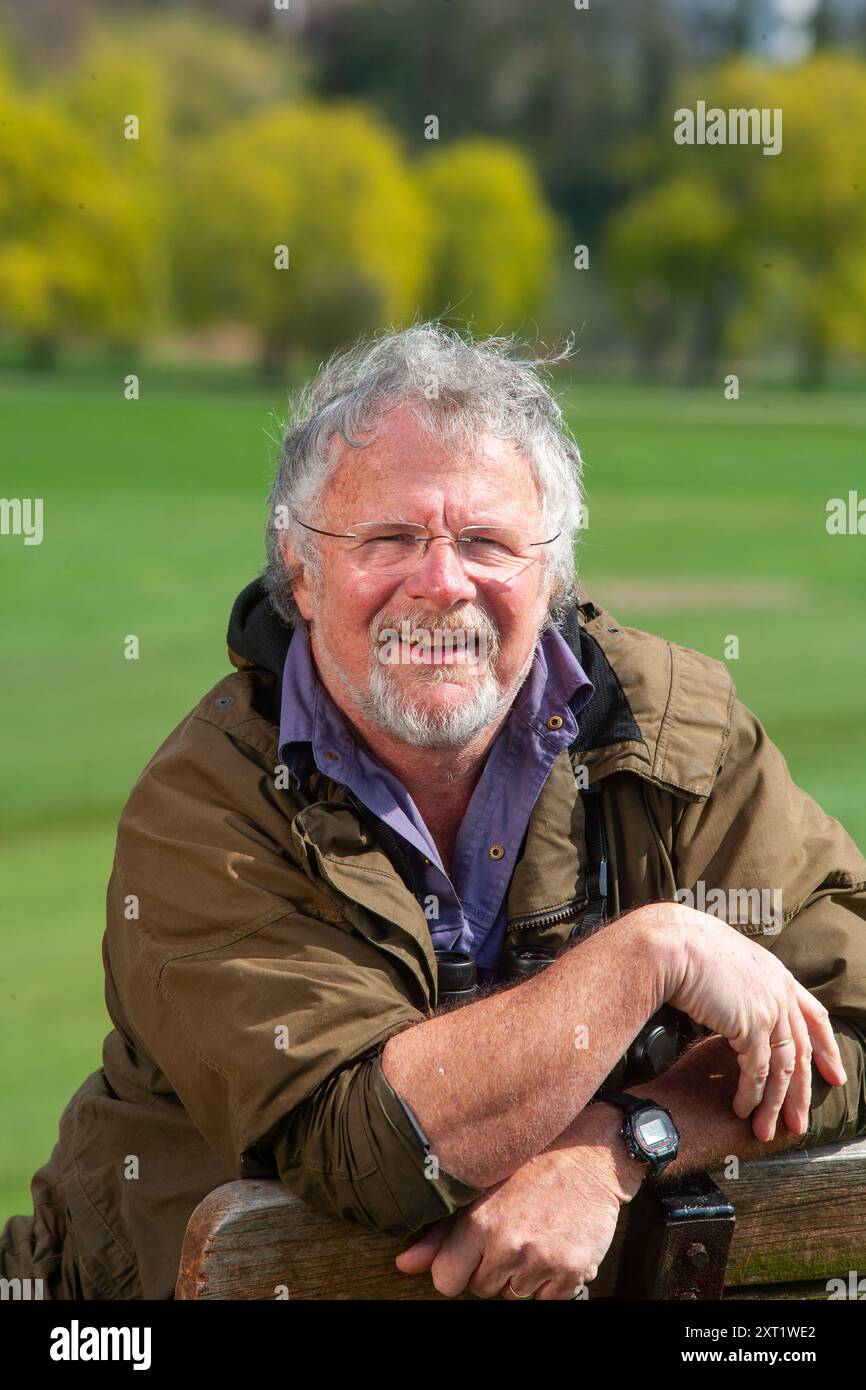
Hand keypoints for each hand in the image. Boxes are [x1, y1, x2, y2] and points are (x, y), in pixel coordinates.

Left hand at [395, 1108, 634, 1299]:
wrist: (591, 1153)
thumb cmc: (530, 1164)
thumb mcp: (482, 1186)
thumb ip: (441, 1231)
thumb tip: (403, 1265)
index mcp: (479, 1222)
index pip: (446, 1281)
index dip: (457, 1269)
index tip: (472, 1251)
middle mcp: (509, 1244)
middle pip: (482, 1290)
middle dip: (491, 1269)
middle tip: (511, 1231)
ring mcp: (542, 1260)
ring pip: (515, 1295)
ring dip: (521, 1274)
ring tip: (533, 1233)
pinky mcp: (573, 1271)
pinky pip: (548, 1300)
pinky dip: (550, 1282)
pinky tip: (553, 1246)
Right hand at [649, 903, 845, 1140]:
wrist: (675, 943)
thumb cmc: (689, 947)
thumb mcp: (730, 962)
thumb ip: (745, 987)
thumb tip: (738, 1010)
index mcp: (779, 975)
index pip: (815, 1016)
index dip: (827, 1048)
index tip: (834, 1075)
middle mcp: (781, 993)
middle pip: (802, 1051)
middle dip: (801, 1092)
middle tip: (799, 1122)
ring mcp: (770, 1009)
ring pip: (782, 1069)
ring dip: (774, 1104)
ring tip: (766, 1130)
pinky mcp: (751, 1026)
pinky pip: (756, 1071)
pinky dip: (751, 1095)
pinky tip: (742, 1109)